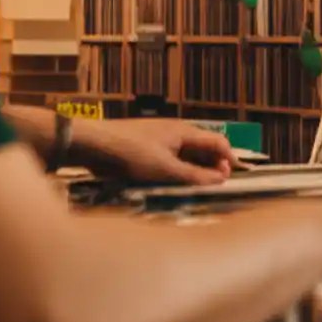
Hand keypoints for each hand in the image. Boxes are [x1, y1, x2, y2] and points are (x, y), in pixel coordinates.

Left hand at [72, 118, 237, 184]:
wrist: (89, 143)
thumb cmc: (130, 154)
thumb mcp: (166, 169)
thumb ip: (195, 176)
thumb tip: (222, 179)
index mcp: (184, 132)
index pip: (219, 142)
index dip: (229, 160)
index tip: (232, 180)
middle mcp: (174, 132)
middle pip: (204, 149)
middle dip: (213, 167)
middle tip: (213, 187)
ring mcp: (158, 139)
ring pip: (186, 155)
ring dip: (194, 171)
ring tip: (194, 189)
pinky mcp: (144, 147)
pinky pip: (170, 159)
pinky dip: (177, 170)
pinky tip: (171, 184)